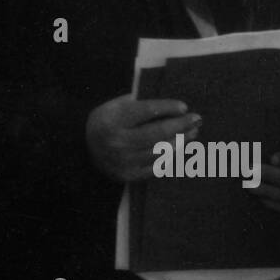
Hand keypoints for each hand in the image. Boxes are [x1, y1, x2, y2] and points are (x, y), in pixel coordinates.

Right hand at [85, 95, 201, 184]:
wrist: (83, 147)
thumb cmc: (106, 120)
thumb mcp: (115, 106)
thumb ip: (139, 103)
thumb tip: (172, 107)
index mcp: (114, 120)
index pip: (146, 111)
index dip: (167, 108)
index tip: (184, 106)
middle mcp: (118, 142)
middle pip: (157, 133)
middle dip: (180, 125)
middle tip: (197, 119)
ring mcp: (123, 161)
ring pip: (160, 151)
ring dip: (180, 141)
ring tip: (192, 133)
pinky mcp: (128, 175)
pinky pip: (156, 167)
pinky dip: (170, 157)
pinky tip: (179, 148)